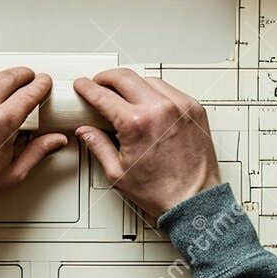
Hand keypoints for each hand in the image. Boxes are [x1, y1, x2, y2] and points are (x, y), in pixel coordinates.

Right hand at [72, 70, 220, 220]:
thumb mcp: (117, 172)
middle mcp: (160, 109)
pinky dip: (154, 91)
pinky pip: (169, 89)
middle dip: (106, 78)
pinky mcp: (194, 109)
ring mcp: (180, 106)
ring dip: (131, 83)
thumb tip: (86, 131)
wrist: (193, 200)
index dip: (87, 88)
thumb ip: (98, 145)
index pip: (103, 95)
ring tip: (123, 95)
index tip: (82, 85)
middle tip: (99, 84)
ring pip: (148, 79)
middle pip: (124, 77)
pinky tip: (147, 102)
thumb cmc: (161, 192)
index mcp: (137, 123)